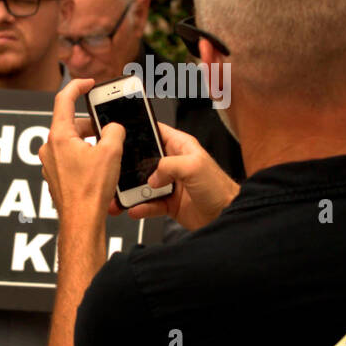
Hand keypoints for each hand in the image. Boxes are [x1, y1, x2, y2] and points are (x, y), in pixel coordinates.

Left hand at [39, 79, 123, 224]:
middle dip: (91, 125)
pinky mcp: (55, 177)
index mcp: (59, 136)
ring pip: (71, 143)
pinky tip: (98, 171)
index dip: (78, 86)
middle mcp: (49, 148)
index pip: (64, 99)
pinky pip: (70, 159)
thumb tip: (113, 129)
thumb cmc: (91, 190)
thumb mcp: (111, 151)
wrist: (81, 222)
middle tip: (109, 132)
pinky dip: (84, 159)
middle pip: (71, 124)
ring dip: (89, 144)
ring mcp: (50, 164)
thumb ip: (114, 130)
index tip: (89, 84)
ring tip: (106, 157)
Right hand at [109, 121, 237, 231]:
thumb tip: (151, 176)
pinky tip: (135, 208)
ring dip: (132, 190)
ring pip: (143, 184)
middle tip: (118, 170)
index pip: (156, 131)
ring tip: (122, 195)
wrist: (227, 215)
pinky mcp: (169, 202)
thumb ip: (168, 165)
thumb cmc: (220, 188)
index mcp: (181, 147)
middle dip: (130, 166)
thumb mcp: (194, 166)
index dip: (140, 130)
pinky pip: (149, 203)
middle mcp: (174, 164)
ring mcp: (171, 184)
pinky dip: (140, 207)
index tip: (123, 133)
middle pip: (144, 160)